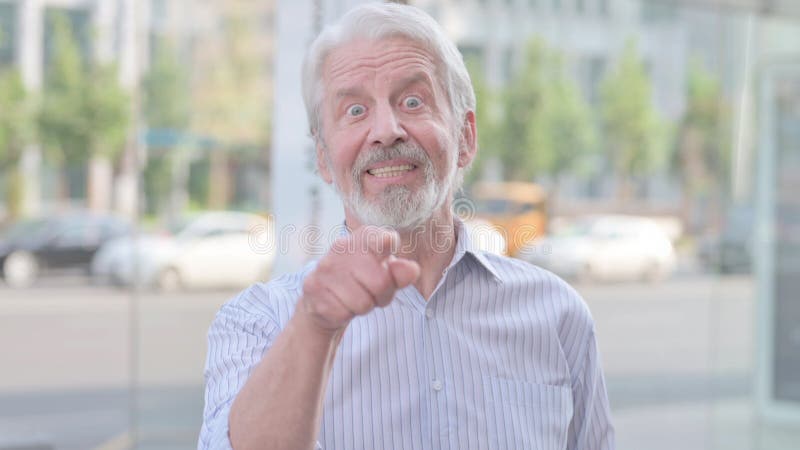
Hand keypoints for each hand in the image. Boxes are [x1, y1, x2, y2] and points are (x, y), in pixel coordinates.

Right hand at [297, 226, 419, 334]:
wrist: (321, 299)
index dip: (387, 244)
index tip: (389, 243)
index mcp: (362, 238)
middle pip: (380, 282)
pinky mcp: (315, 291)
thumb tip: (413, 270)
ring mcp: (325, 269)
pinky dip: (347, 315)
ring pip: (363, 302)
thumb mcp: (384, 275)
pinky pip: (345, 313)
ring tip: (356, 298)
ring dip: (365, 307)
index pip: (381, 238)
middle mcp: (340, 248)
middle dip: (382, 295)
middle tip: (373, 292)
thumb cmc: (361, 282)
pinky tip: (341, 305)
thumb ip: (400, 273)